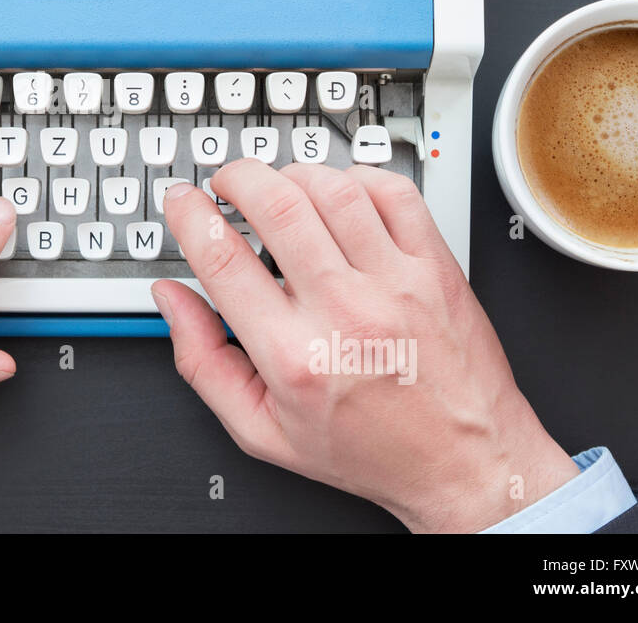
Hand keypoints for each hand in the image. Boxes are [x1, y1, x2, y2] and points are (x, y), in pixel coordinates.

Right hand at [155, 160, 578, 532]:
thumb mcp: (261, 429)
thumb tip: (171, 297)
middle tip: (226, 184)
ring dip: (291, 174)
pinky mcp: (436, 268)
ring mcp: (396, 284)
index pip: (223, 259)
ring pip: (332, 189)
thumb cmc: (369, 449)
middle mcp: (345, 312)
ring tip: (279, 188)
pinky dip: (357, 177)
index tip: (182, 202)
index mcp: (293, 356)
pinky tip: (341, 195)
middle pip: (276, 205)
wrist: (466, 462)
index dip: (189, 216)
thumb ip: (202, 360)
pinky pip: (393, 192)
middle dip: (235, 177)